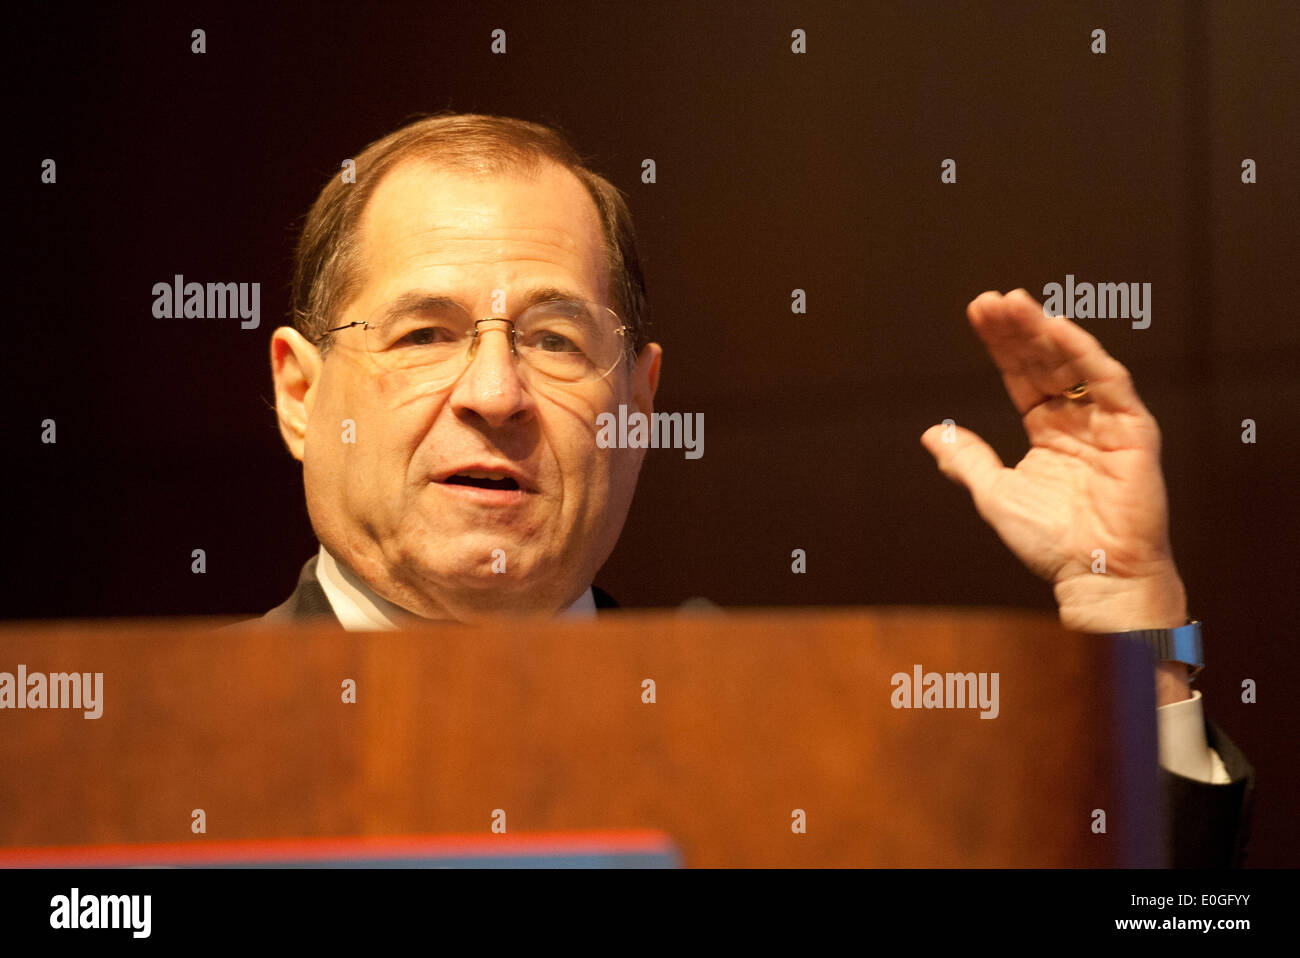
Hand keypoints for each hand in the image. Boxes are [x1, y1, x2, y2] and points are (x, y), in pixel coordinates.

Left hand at [921, 289, 1187, 637]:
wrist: (1094, 575)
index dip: (1001, 344)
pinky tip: (1056, 330)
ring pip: (1074, 363)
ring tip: (1014, 304)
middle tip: (990, 300)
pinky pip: (1110, 383)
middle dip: (1018, 330)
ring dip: (1044, 331)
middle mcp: (1079, 420)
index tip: (978, 312)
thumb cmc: (1049, 542)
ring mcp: (1108, 422)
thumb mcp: (994, 493)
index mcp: (1049, 431)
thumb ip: (966, 459)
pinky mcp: (1135, 430)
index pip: (1022, 376)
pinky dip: (1084, 354)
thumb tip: (930, 433)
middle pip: (1045, 362)